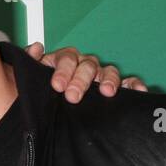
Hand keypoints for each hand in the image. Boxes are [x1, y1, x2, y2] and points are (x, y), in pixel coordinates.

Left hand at [27, 42, 148, 102]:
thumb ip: (29, 62)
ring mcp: (100, 77)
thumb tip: (36, 48)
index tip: (57, 86)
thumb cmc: (38, 95)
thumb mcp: (28, 79)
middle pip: (87, 65)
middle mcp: (83, 66)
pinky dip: (134, 85)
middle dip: (81, 80)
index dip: (62, 71)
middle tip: (73, 96)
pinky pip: (128, 83)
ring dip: (108, 80)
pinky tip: (138, 91)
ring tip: (106, 92)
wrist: (45, 116)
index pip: (66, 59)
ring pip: (108, 71)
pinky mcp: (115, 89)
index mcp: (63, 61)